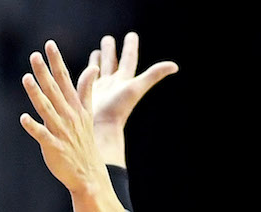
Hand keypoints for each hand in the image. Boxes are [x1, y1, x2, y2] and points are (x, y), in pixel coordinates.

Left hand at [20, 40, 104, 193]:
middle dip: (44, 72)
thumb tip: (92, 69)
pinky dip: (33, 127)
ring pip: (46, 109)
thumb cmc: (84, 143)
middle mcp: (68, 116)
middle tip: (34, 55)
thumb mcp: (88, 114)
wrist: (89, 173)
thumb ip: (86, 91)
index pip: (65, 79)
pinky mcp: (53, 147)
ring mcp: (60, 131)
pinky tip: (24, 118)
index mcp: (75, 107)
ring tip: (26, 78)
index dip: (57, 62)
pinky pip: (42, 135)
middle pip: (54, 90)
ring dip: (36, 94)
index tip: (49, 45)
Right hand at [86, 33, 176, 164]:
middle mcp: (113, 83)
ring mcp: (100, 89)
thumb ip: (154, 74)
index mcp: (125, 79)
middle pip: (112, 62)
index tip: (131, 35)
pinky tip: (85, 69)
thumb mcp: (138, 87)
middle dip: (110, 50)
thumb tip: (175, 66)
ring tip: (96, 50)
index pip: (129, 59)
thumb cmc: (119, 108)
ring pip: (99, 70)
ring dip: (98, 59)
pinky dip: (87, 71)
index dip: (130, 46)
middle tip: (107, 38)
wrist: (102, 128)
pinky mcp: (88, 95)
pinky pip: (86, 79)